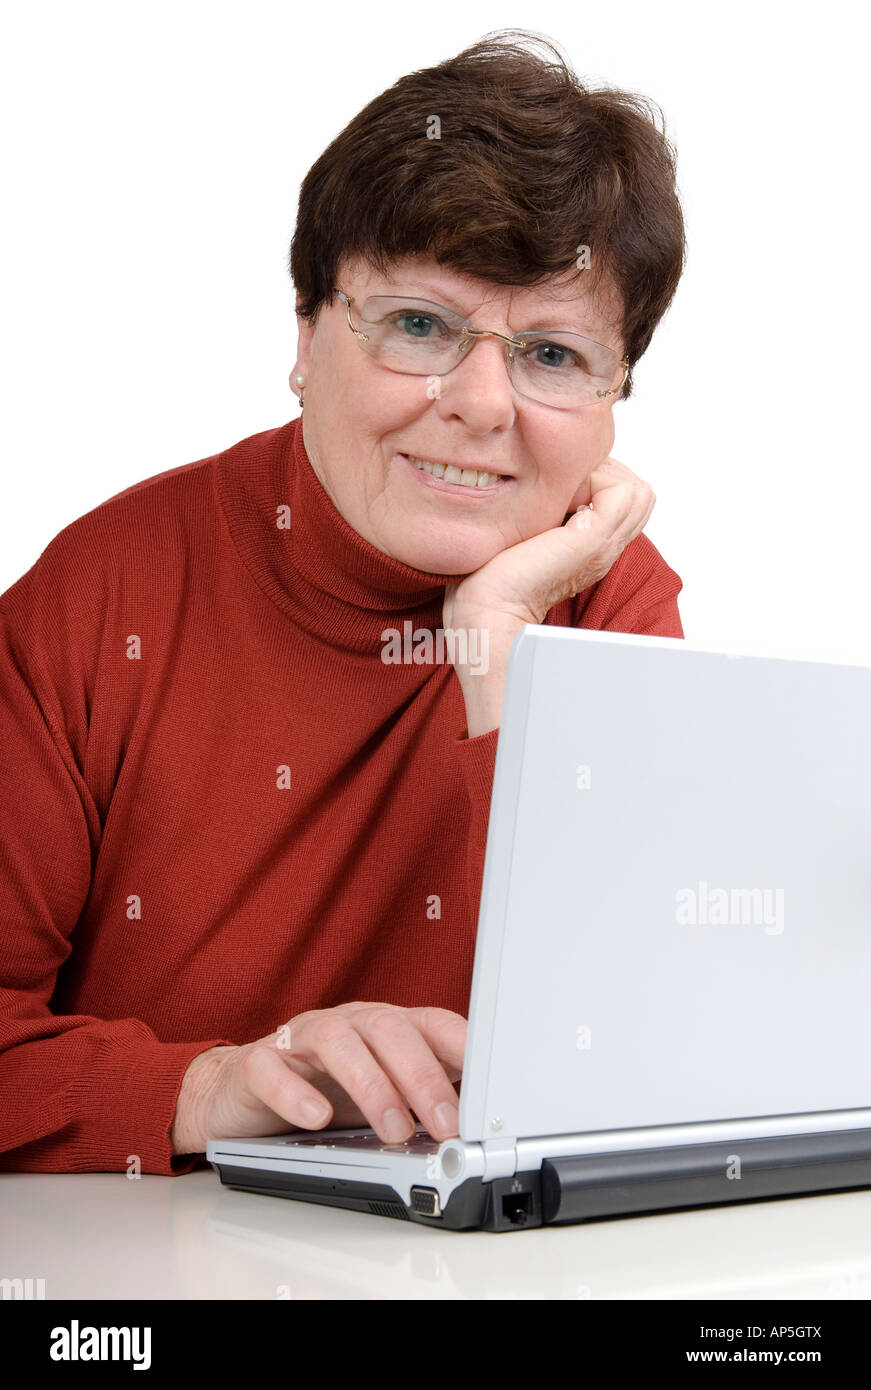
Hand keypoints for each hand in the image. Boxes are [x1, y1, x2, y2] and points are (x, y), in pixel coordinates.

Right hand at [171, 1002, 465, 1154]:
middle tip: (445, 1123)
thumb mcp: (380, 1094)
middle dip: (422, 1076)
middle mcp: (346, 1024)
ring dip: (371, 1085)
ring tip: (393, 1129)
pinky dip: (297, 1093)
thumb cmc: (320, 1090)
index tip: (487, 1084)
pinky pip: (273, 1069)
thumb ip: (420, 1102)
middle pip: (388, 1029)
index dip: (461, 1047)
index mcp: (383, 1027)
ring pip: (337, 1042)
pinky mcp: (257, 1063)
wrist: (238, 1093)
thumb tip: (470, 1126)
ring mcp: (300, 1039)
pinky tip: (317, 1118)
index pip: (430, 1022)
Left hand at [443, 457, 655, 734]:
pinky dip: (591, 478)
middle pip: (632, 488)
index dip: (591, 477)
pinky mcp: (594, 541)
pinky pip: (622, 490)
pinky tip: (555, 498)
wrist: (485, 610)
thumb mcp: (528, 531)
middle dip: (597, 471)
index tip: (553, 488)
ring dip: (596, 474)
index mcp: (593, 545)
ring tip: (557, 493)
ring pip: (632, 487)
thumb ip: (549, 511)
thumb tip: (548, 477)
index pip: (620, 491)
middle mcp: (606, 547)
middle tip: (557, 487)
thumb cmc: (492, 576)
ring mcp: (604, 545)